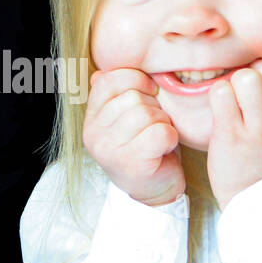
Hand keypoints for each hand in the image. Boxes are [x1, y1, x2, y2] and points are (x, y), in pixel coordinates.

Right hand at [83, 68, 184, 206]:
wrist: (154, 191)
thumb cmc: (144, 148)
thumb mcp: (126, 118)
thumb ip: (114, 95)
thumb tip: (101, 71)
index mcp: (91, 119)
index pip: (108, 81)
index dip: (135, 79)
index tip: (150, 91)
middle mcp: (94, 134)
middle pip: (132, 97)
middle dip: (153, 107)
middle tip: (155, 124)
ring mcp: (110, 150)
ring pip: (147, 114)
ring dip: (163, 123)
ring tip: (159, 137)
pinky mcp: (132, 163)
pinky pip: (160, 132)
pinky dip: (170, 138)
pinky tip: (165, 148)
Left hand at [207, 59, 261, 209]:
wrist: (259, 204)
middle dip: (255, 72)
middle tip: (246, 91)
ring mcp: (259, 129)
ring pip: (247, 78)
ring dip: (235, 82)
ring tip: (233, 100)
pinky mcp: (232, 136)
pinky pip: (221, 94)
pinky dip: (218, 95)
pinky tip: (221, 109)